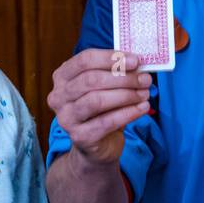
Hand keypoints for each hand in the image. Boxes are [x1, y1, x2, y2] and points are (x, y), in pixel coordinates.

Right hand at [47, 48, 152, 165]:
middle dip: (123, 78)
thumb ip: (116, 73)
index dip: (111, 58)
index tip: (135, 61)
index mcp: (62, 77)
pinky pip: (106, 122)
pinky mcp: (79, 136)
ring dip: (126, 95)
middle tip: (145, 79)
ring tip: (144, 94)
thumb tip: (138, 64)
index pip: (84, 60)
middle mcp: (58, 96)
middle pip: (91, 80)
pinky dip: (128, 113)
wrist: (97, 144)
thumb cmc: (101, 110)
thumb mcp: (105, 87)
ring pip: (97, 100)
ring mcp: (66, 118)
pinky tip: (142, 108)